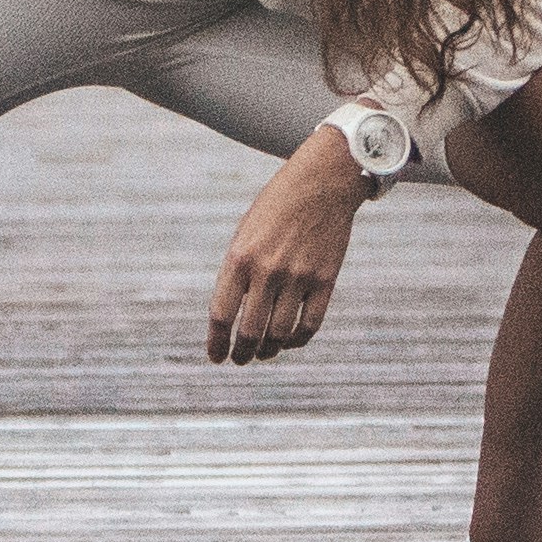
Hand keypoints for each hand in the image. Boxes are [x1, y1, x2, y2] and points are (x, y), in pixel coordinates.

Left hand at [204, 129, 367, 364]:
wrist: (321, 181)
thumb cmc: (276, 207)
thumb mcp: (246, 233)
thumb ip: (237, 273)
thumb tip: (232, 317)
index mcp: (240, 257)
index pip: (221, 314)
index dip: (216, 343)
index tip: (216, 358)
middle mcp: (268, 270)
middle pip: (250, 332)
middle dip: (242, 353)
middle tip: (240, 360)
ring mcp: (299, 276)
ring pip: (280, 334)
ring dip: (269, 351)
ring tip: (264, 353)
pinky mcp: (325, 280)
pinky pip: (309, 325)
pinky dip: (297, 340)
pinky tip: (289, 341)